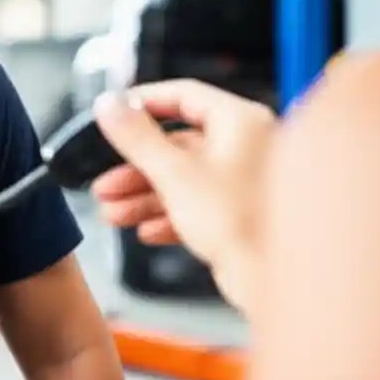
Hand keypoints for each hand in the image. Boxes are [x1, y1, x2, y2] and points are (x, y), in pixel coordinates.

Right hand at [90, 80, 275, 313]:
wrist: (273, 283)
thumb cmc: (241, 223)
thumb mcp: (174, 174)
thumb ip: (137, 138)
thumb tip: (110, 104)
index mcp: (240, 122)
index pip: (184, 95)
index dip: (144, 103)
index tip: (115, 113)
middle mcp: (246, 146)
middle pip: (178, 144)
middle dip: (136, 169)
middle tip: (106, 183)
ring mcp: (243, 182)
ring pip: (184, 178)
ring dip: (145, 197)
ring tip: (114, 214)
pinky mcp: (240, 214)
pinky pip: (197, 205)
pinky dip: (169, 216)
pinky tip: (147, 232)